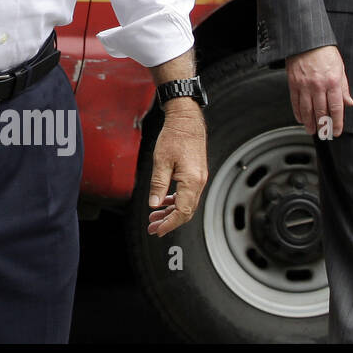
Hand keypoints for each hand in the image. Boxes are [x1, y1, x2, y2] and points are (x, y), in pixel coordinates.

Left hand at [146, 99, 207, 235]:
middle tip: (153, 228)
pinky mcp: (196, 175)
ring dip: (171, 213)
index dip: (169, 223)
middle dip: (169, 222)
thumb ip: (158, 185)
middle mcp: (199, 183)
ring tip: (155, 218)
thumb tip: (154, 204)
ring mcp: (199, 179)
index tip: (157, 230)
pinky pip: (187, 195)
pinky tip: (164, 203)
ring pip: (187, 204)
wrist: (186, 122)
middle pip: (186, 212)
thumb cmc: (174, 137)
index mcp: (191, 181)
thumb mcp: (161, 161)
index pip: (182, 212)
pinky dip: (176, 202)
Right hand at [286, 45, 352, 137]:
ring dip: (309, 122)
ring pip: (306, 109)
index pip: (336, 108)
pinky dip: (297, 112)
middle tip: (323, 134)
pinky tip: (299, 118)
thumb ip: (344, 87)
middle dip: (322, 125)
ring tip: (311, 130)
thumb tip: (348, 103)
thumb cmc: (323, 52)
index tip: (336, 131)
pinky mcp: (293, 83)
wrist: (305, 42)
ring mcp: (304, 85)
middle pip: (320, 111)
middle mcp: (318, 85)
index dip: (336, 122)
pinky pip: (295, 101)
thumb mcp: (340, 68)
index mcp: (333, 82)